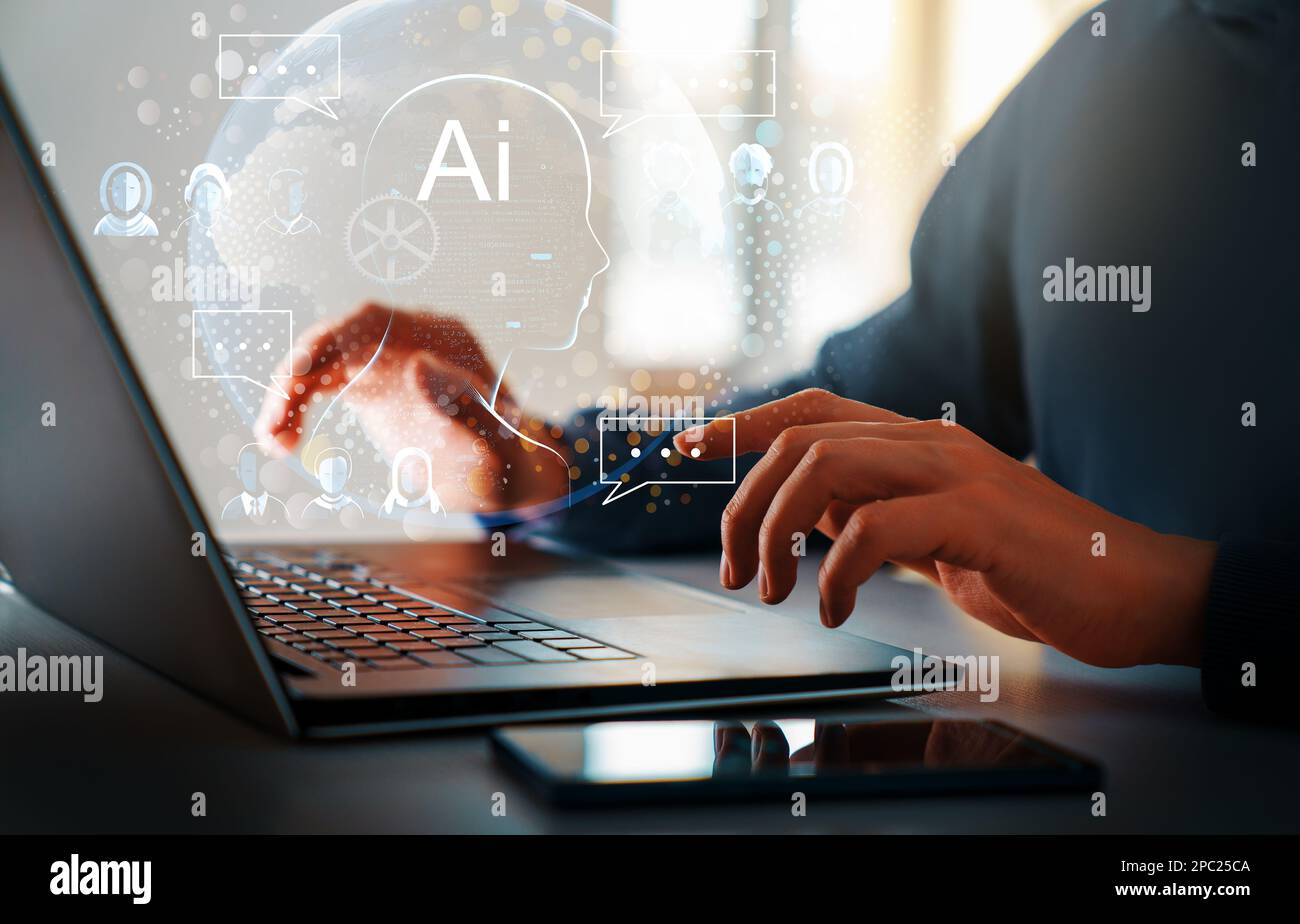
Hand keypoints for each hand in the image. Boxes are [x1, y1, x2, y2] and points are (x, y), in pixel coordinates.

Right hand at [255, 303, 569, 512]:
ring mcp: (387, 359)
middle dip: (297, 372)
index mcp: (445, 337)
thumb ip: (466, 404)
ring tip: (272, 442)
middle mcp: (410, 338)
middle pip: (338, 336)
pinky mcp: (369, 384)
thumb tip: (418, 365)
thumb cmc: (507, 458)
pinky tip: (281, 442)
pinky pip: (319, 387)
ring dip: (286, 396)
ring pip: (320, 362)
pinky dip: (295, 410)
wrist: (503, 476)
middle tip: (272, 422)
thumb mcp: (498, 439)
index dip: (332, 339)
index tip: (301, 374)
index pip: (377, 321)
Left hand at [675, 388, 1215, 667]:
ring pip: (826, 466)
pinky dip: (836, 570)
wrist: (1132, 589)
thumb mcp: (933, 539)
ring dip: (777, 532)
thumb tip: (808, 516)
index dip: (742, 424)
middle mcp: (929, 442)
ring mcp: (956, 472)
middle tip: (733, 570)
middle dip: (744, 504)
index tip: (687, 449)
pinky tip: (835, 607)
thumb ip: (875, 515)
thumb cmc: (1031, 568)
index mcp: (916, 444)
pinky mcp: (979, 515)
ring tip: (773, 591)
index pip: (811, 411)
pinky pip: (874, 526)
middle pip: (801, 439)